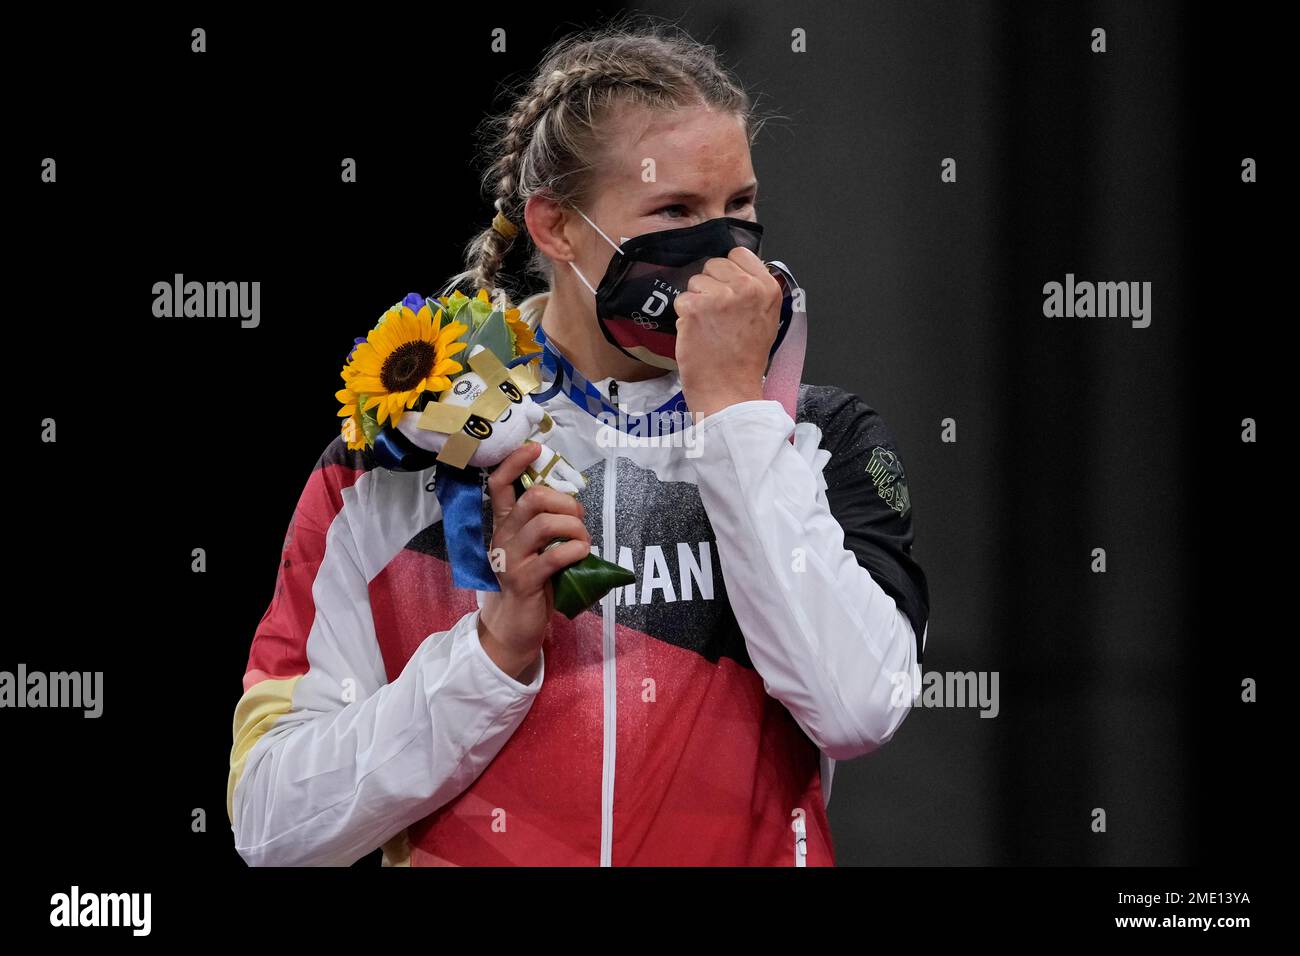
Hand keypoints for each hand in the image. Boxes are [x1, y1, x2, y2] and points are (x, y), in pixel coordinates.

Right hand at [477, 441, 591, 680]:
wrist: (515, 625)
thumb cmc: (531, 580)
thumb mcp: (533, 548)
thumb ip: (543, 524)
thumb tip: (572, 503)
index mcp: (504, 524)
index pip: (499, 483)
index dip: (516, 461)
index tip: (536, 448)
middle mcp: (503, 536)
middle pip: (532, 498)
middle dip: (565, 501)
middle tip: (579, 517)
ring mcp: (510, 558)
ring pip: (546, 523)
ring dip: (575, 527)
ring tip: (583, 540)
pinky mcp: (523, 580)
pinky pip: (555, 555)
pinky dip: (575, 549)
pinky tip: (582, 553)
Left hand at [675, 245, 782, 419]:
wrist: (730, 392)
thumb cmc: (745, 361)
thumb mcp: (766, 319)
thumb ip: (753, 291)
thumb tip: (734, 270)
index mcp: (767, 287)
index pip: (738, 253)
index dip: (727, 271)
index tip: (728, 290)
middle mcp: (746, 288)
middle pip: (714, 264)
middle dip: (710, 286)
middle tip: (718, 316)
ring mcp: (720, 297)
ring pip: (695, 282)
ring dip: (696, 302)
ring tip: (709, 328)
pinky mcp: (696, 309)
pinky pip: (681, 300)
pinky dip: (684, 317)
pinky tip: (697, 335)